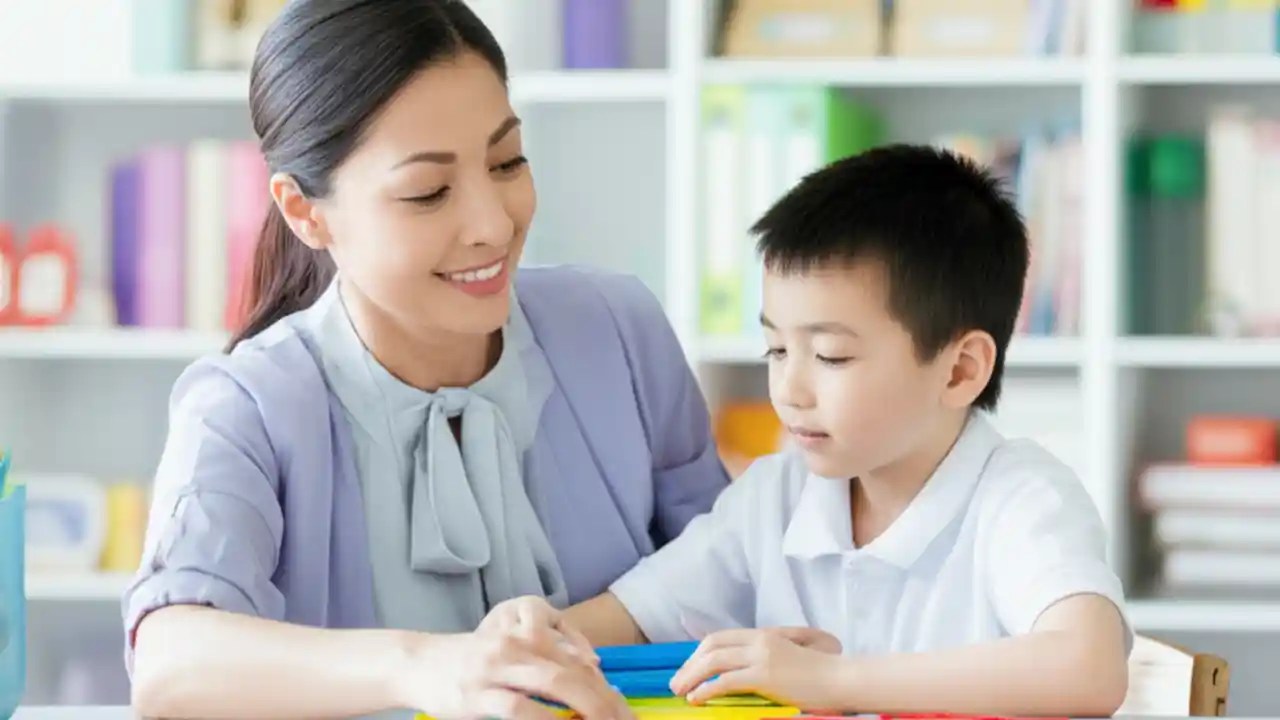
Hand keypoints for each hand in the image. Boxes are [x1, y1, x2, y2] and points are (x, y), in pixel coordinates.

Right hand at [393, 599, 629, 719]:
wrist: (418, 662)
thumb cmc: (471, 663)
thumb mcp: (511, 653)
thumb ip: (546, 660)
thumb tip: (591, 674)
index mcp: (528, 636)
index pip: (578, 662)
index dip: (605, 687)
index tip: (624, 711)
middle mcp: (516, 647)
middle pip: (572, 671)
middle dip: (603, 699)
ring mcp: (496, 669)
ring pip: (550, 683)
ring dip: (584, 706)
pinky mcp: (475, 694)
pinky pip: (516, 706)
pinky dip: (542, 719)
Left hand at [669, 628, 844, 710]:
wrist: (843, 679)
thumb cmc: (822, 671)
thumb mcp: (792, 652)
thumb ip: (768, 653)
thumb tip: (743, 666)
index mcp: (764, 634)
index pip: (720, 637)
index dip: (699, 653)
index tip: (689, 669)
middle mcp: (759, 641)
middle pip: (711, 646)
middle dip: (689, 664)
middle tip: (677, 682)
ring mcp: (762, 657)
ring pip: (713, 661)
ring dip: (691, 676)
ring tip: (680, 692)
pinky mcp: (765, 676)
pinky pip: (725, 681)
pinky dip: (706, 689)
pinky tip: (697, 698)